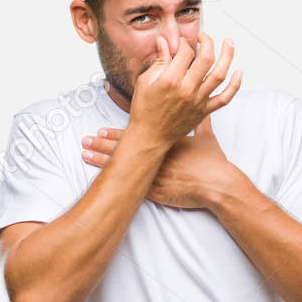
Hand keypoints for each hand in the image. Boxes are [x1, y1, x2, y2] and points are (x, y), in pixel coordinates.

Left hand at [82, 115, 236, 209]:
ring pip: (122, 167)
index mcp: (165, 141)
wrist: (216, 183)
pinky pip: (128, 188)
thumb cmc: (212, 162)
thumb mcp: (207, 138)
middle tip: (85, 140)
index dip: (116, 134)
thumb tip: (205, 110)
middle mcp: (156, 155)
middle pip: (124, 149)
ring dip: (102, 161)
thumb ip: (203, 124)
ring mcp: (153, 173)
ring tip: (85, 155)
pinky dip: (113, 184)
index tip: (101, 130)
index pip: (135, 136)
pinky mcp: (154, 191)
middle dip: (102, 145)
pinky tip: (99, 184)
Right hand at [126, 33, 240, 148]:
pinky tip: (239, 72)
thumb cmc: (144, 110)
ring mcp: (198, 101)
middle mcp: (187, 90)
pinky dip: (235, 85)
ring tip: (229, 42)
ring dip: (228, 56)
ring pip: (219, 75)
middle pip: (206, 59)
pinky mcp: (204, 111)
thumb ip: (158, 61)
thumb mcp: (145, 82)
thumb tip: (163, 41)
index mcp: (170, 81)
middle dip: (208, 42)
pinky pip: (225, 98)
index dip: (185, 43)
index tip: (183, 42)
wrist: (148, 137)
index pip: (186, 52)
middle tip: (204, 37)